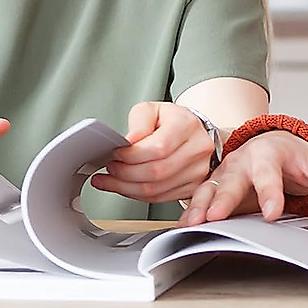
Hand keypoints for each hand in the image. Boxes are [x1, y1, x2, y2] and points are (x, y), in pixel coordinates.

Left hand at [89, 101, 217, 203]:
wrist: (193, 133)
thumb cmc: (171, 121)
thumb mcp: (152, 110)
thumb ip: (139, 123)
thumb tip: (129, 142)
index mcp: (187, 126)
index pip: (158, 148)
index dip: (132, 155)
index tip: (116, 153)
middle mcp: (197, 149)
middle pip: (156, 172)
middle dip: (125, 173)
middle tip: (110, 167)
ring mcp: (197, 171)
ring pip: (156, 190)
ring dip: (126, 188)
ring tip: (111, 179)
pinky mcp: (192, 187)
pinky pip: (159, 198)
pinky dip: (136, 195)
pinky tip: (124, 187)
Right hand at [178, 130, 307, 224]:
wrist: (272, 145)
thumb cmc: (293, 158)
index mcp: (268, 154)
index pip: (269, 175)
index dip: (270, 194)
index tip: (273, 213)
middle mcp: (242, 162)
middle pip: (232, 181)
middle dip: (223, 200)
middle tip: (214, 218)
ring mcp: (225, 175)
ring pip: (209, 190)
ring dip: (198, 207)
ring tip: (191, 225)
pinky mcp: (214, 189)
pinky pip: (198, 200)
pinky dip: (188, 213)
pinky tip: (181, 230)